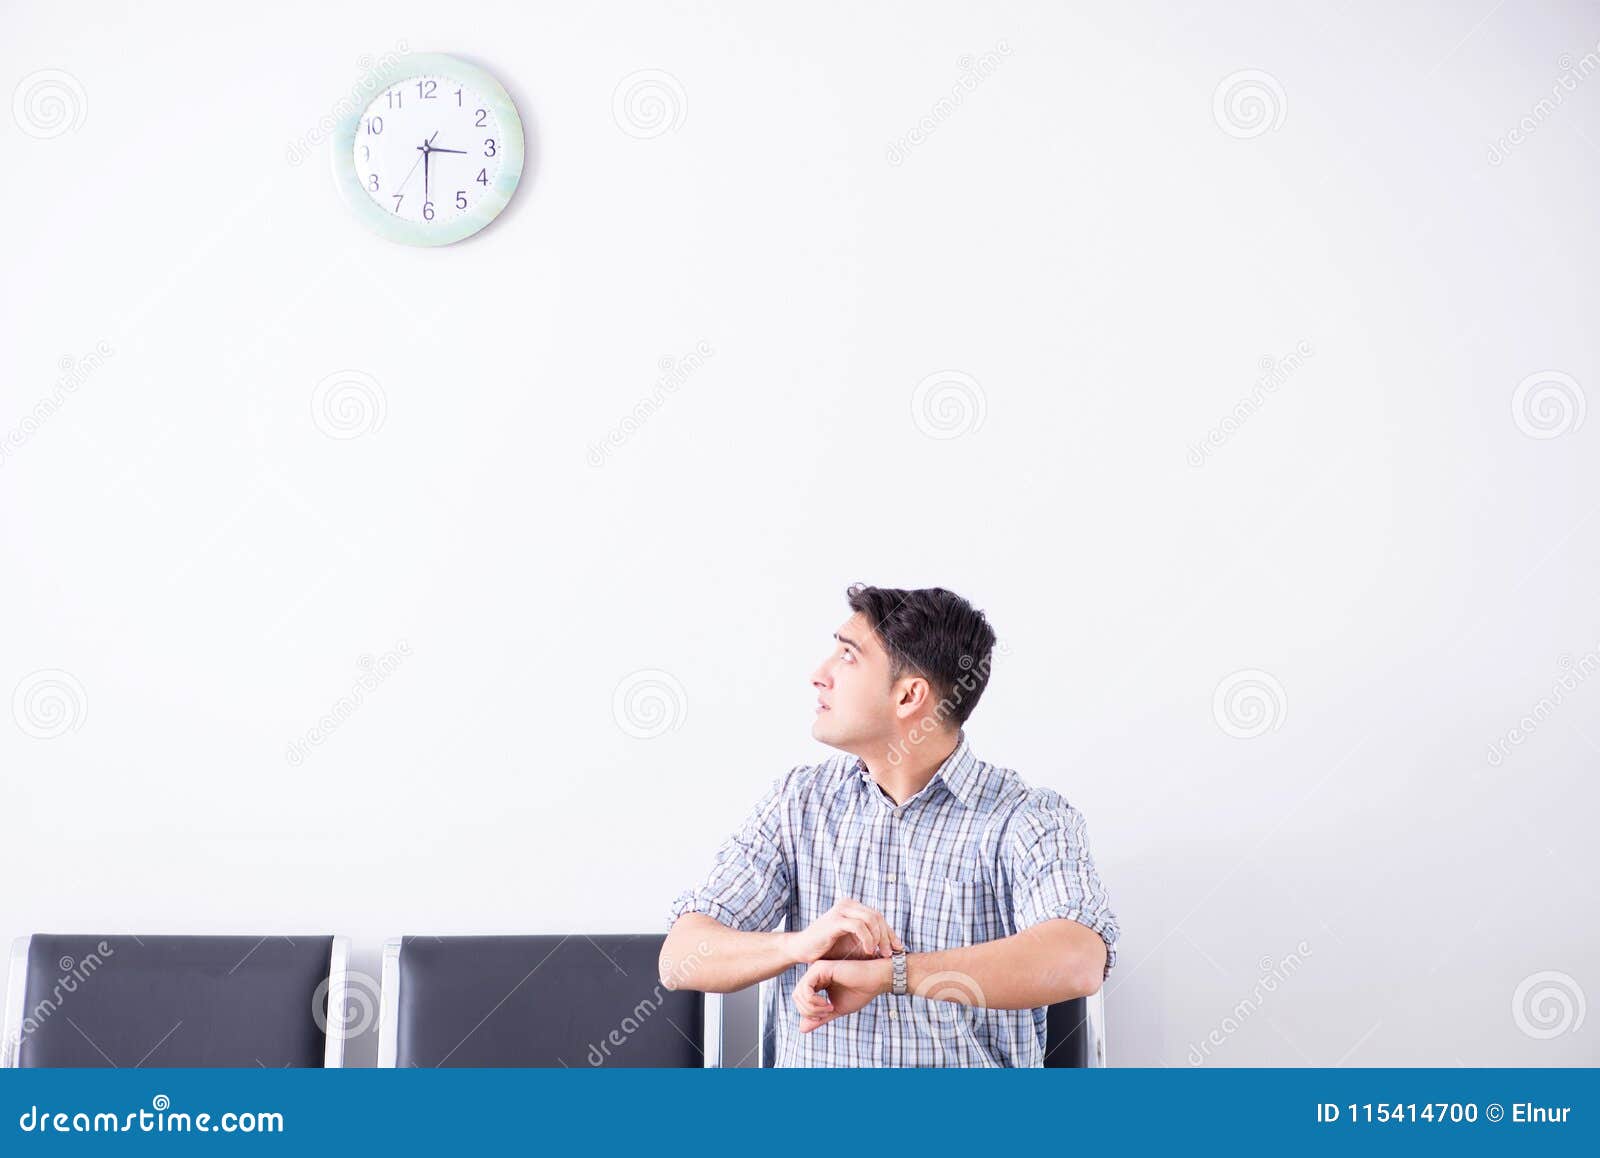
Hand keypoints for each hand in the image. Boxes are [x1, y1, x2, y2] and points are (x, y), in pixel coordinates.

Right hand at [785, 898, 904, 964]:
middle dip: (887, 936)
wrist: (802, 950)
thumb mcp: (853, 945)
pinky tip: (869, 951)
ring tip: (880, 954)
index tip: (899, 949)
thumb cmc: (828, 949)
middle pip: (877, 916)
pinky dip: (868, 938)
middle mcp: (847, 904)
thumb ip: (870, 941)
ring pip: (871, 919)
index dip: (891, 933)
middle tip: (890, 954)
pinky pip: (859, 926)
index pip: (878, 917)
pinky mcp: (835, 920)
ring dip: (879, 938)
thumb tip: (894, 948)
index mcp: (852, 907)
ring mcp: (841, 910)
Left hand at [793, 957, 891, 1032]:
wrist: (875, 980)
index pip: (800, 1000)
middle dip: (808, 1011)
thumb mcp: (836, 1009)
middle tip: (825, 1015)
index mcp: (817, 982)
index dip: (808, 1013)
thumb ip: (819, 1018)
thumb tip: (801, 1029)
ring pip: (798, 993)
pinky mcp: (820, 968)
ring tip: (828, 1009)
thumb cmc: (859, 992)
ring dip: (812, 1008)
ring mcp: (816, 970)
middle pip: (796, 997)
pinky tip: (827, 1004)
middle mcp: (814, 974)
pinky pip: (806, 988)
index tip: (825, 1016)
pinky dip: (813, 1001)